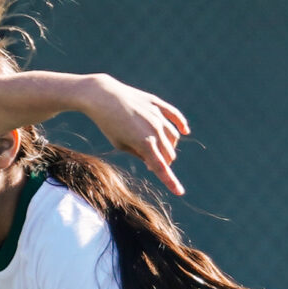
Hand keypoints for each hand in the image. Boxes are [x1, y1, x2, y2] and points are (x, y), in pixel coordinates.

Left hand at [81, 77, 190, 195]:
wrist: (102, 96)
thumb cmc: (108, 124)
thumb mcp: (120, 144)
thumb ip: (139, 153)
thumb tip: (154, 159)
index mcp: (145, 143)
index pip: (162, 167)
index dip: (170, 181)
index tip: (179, 192)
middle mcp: (156, 130)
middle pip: (169, 153)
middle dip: (162, 161)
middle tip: (149, 162)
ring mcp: (158, 115)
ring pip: (173, 137)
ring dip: (168, 146)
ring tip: (155, 148)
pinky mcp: (157, 103)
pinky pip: (175, 116)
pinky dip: (181, 124)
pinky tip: (185, 131)